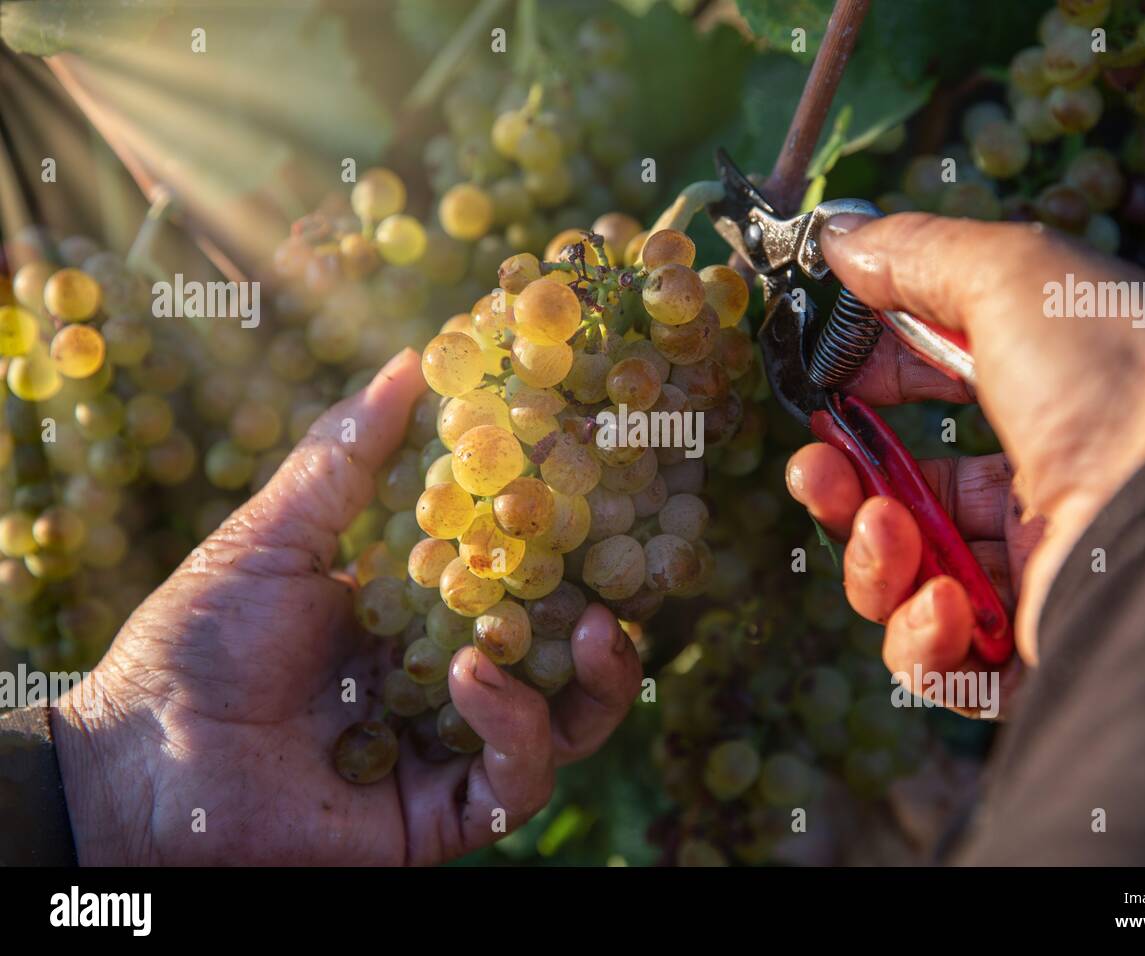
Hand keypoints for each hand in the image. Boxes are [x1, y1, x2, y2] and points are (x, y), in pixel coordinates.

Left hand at [50, 350, 642, 864]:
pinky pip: (514, 783)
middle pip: (561, 662)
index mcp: (418, 619)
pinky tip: (474, 676)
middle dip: (605, 623)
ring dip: (589, 679)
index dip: (568, 548)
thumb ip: (347, 460)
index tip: (601, 494)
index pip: (519, 585)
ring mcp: (448, 755)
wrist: (136, 764)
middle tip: (623, 577)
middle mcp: (445, 688)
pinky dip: (512, 726)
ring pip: (564, 728)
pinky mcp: (440, 817)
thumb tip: (410, 363)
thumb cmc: (195, 642)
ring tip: (588, 627)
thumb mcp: (277, 536)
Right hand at [787, 213, 1144, 711]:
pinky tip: (945, 605)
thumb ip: (920, 255)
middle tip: (816, 472)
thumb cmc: (1115, 385)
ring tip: (886, 534)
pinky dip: (922, 638)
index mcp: (1064, 403)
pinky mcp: (1032, 657)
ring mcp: (1043, 579)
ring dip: (872, 558)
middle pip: (913, 500)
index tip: (832, 383)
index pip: (948, 399)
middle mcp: (1056, 492)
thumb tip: (840, 236)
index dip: (881, 391)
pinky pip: (943, 662)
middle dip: (845, 486)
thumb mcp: (1015, 278)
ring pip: (911, 582)